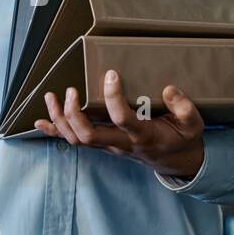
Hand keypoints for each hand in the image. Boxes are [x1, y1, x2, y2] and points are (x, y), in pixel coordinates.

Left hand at [34, 70, 204, 178]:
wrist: (174, 161)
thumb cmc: (181, 139)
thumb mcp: (193, 125)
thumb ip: (184, 109)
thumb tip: (169, 89)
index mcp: (142, 135)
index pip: (122, 119)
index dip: (113, 98)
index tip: (110, 73)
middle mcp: (121, 144)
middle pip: (89, 136)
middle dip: (74, 114)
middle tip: (71, 90)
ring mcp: (109, 146)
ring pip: (76, 140)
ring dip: (60, 120)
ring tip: (51, 96)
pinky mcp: (102, 145)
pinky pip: (74, 142)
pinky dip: (55, 132)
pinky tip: (40, 121)